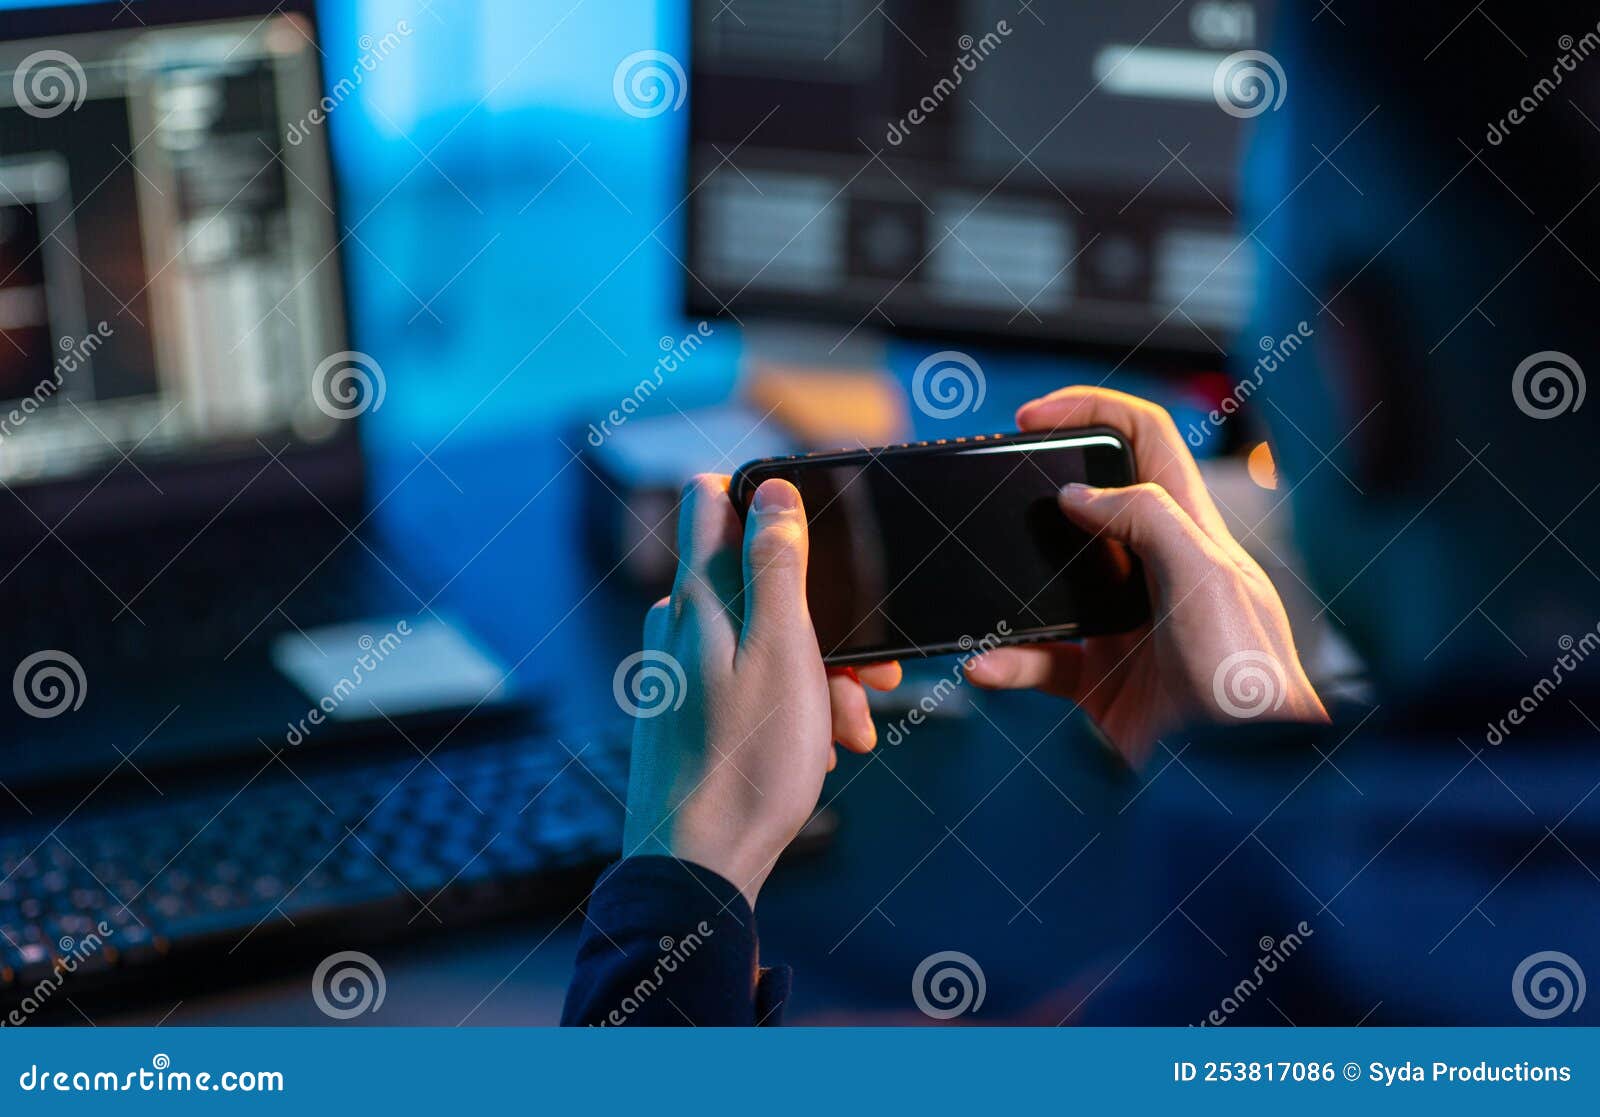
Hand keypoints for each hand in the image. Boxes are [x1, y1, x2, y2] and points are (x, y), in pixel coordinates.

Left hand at [622, 474, 899, 907]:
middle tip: (868, 672)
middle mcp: (678, 625)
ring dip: (817, 675)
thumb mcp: (782, 652)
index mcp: (698, 597)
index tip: (818, 538)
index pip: (711, 499)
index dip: (766, 502)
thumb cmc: (744, 765)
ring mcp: (678, 671)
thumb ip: (777, 565)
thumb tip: (771, 490)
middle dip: (822, 617)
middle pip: (759, 581)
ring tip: (846, 729)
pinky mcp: (687, 714)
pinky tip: (816, 751)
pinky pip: (749, 685)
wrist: (697, 870)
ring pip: (763, 640)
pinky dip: (790, 707)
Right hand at [964, 387, 1326, 765]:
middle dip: (1036, 494)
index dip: (1091, 410)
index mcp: (1191, 531)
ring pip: (1052, 586)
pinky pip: (1039, 660)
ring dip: (1010, 589)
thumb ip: (1149, 519)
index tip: (1033, 416)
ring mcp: (1126, 626)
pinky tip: (989, 666)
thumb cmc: (1249, 681)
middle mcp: (1157, 571)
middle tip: (992, 490)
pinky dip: (1008, 662)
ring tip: (978, 589)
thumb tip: (1080, 496)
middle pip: (1090, 506)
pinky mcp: (1103, 681)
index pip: (1145, 440)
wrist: (1244, 781)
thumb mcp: (1205, 578)